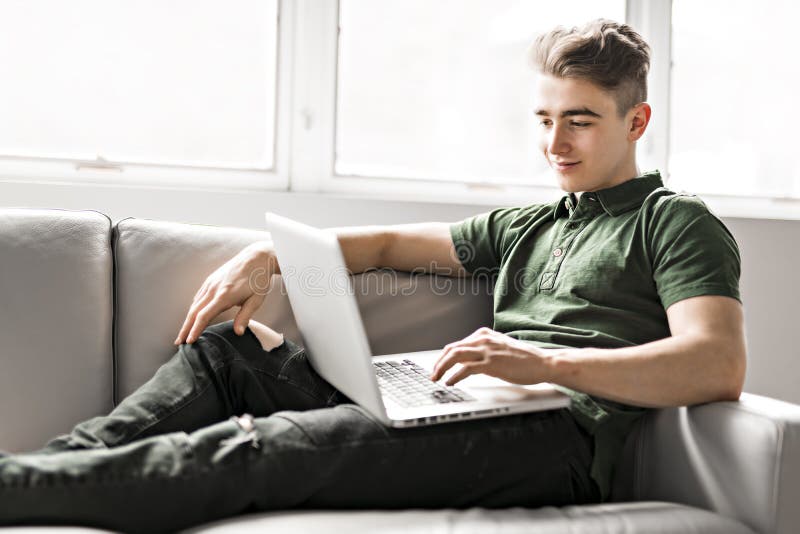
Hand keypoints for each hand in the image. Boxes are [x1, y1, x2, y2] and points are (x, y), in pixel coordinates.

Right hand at [174, 242, 276, 344]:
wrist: (257, 257)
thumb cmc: (259, 280)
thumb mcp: (256, 300)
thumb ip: (245, 316)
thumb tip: (238, 333)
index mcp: (224, 296)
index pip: (204, 316)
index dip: (195, 330)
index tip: (189, 342)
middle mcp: (214, 289)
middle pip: (194, 312)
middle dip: (185, 328)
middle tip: (178, 342)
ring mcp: (211, 283)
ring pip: (194, 304)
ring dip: (187, 319)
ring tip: (183, 333)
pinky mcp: (211, 280)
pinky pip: (198, 296)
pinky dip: (193, 308)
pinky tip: (192, 316)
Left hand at [429, 327, 553, 385]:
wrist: (542, 362)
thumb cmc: (524, 359)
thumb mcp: (499, 349)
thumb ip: (484, 351)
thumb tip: (467, 362)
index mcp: (484, 334)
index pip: (457, 344)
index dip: (444, 357)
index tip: (438, 366)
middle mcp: (484, 339)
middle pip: (452, 348)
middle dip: (439, 362)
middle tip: (433, 373)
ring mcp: (487, 351)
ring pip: (455, 355)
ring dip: (442, 368)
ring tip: (436, 377)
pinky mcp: (492, 363)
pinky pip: (466, 369)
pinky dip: (455, 376)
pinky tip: (450, 382)